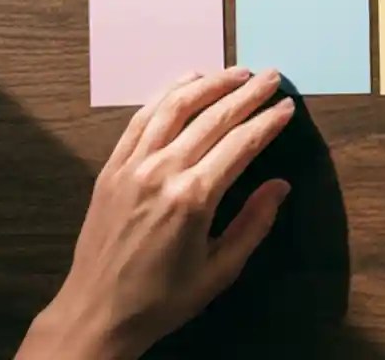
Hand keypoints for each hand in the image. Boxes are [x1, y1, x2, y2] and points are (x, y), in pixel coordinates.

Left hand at [17, 66, 294, 359]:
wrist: (98, 312)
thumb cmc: (163, 299)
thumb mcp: (220, 270)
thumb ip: (253, 224)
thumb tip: (280, 185)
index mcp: (193, 198)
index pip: (240, 145)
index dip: (267, 122)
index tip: (287, 106)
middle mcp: (162, 172)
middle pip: (212, 118)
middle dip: (246, 93)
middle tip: (271, 76)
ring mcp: (132, 165)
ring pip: (174, 107)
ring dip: (208, 83)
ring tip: (235, 72)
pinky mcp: (112, 167)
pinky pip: (141, 119)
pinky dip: (166, 95)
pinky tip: (185, 83)